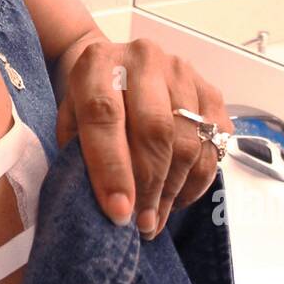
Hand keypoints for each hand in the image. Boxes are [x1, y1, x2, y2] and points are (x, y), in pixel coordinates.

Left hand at [55, 38, 233, 237]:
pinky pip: (214, 145)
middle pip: (157, 131)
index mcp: (98, 62)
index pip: (105, 115)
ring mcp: (182, 72)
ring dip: (174, 190)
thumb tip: (114, 208)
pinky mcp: (210, 90)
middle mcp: (144, 59)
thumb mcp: (70, 121)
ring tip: (156, 217)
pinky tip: (176, 196)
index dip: (112, 169)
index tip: (118, 213)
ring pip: (189, 142)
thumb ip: (82, 156)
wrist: (116, 67)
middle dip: (150, 187)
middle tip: (142, 224)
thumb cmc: (88, 102)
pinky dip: (197, 181)